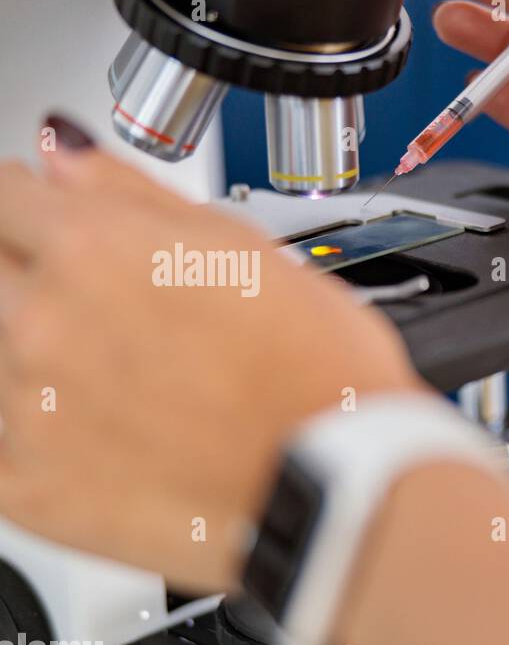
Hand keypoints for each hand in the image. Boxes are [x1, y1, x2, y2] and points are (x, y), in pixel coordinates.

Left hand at [0, 118, 423, 590]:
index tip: (63, 235)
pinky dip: (43, 438)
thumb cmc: (321, 376)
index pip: (3, 197)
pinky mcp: (27, 490)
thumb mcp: (247, 251)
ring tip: (131, 392)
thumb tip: (65, 155)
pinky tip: (114, 443)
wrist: (340, 489)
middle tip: (119, 326)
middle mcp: (40, 323)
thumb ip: (134, 194)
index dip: (40, 214)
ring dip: (43, 364)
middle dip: (40, 285)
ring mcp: (24, 409)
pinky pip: (2, 443)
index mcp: (90, 248)